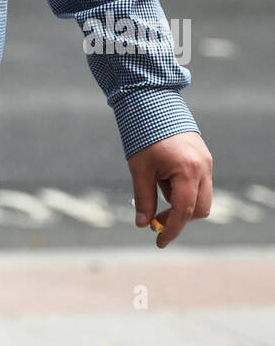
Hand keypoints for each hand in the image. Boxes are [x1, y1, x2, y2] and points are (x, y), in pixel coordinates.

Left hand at [128, 131, 212, 247]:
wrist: (152, 103)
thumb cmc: (143, 135)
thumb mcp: (140, 169)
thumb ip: (143, 199)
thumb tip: (142, 224)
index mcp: (188, 171)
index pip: (184, 212)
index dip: (172, 230)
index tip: (159, 242)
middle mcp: (203, 167)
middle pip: (200, 209)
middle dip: (179, 218)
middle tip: (156, 218)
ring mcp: (206, 161)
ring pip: (200, 196)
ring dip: (180, 200)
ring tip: (157, 181)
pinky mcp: (204, 156)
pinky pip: (199, 182)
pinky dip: (183, 188)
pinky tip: (164, 174)